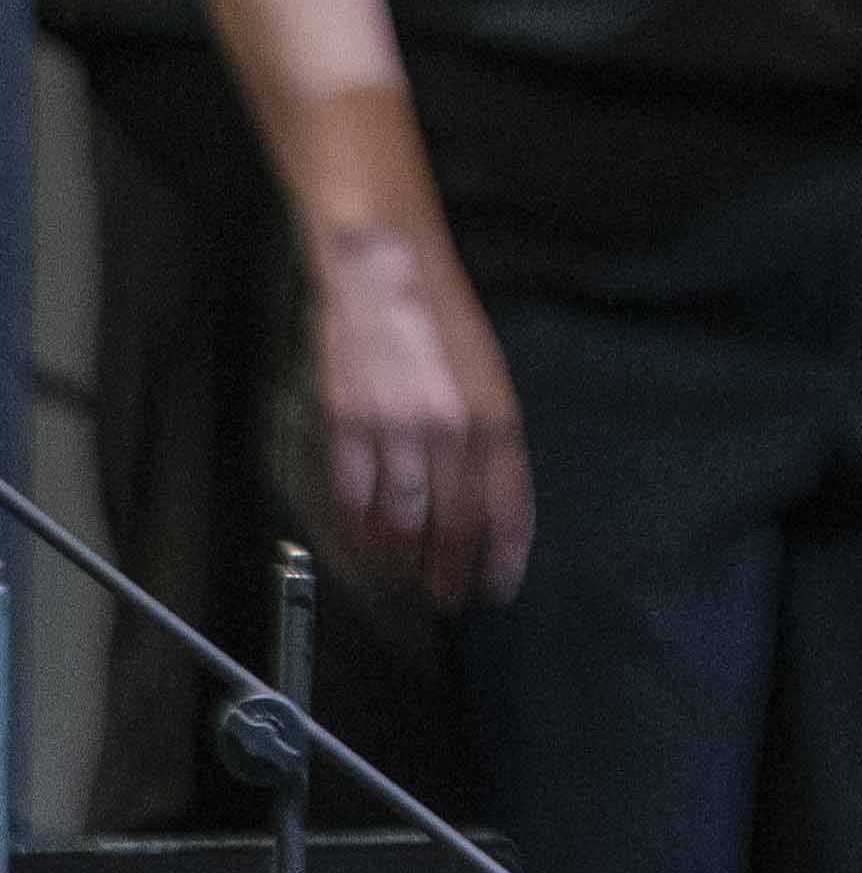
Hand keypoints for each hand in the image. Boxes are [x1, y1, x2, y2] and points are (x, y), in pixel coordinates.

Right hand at [310, 223, 531, 606]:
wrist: (385, 274)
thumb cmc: (443, 324)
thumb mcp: (491, 380)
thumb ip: (492, 442)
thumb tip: (487, 508)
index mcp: (496, 418)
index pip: (507, 509)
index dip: (502, 559)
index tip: (497, 589)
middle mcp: (450, 431)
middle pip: (454, 527)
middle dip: (452, 572)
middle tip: (448, 598)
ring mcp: (394, 431)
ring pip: (400, 524)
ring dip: (404, 565)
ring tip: (407, 584)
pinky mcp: (344, 426)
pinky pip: (350, 501)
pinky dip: (356, 537)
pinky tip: (364, 556)